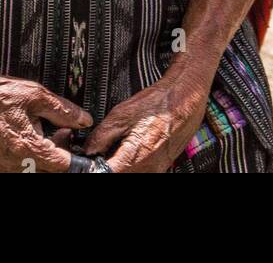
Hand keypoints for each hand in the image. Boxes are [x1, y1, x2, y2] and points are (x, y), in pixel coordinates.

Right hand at [0, 72, 91, 172]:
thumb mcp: (36, 96)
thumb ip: (63, 111)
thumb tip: (85, 120)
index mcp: (28, 149)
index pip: (63, 165)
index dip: (78, 156)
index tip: (84, 144)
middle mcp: (16, 165)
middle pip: (52, 172)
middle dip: (65, 156)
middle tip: (67, 132)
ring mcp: (7, 167)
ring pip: (39, 171)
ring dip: (51, 158)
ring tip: (54, 133)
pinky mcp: (2, 164)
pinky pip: (27, 169)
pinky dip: (38, 157)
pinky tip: (40, 136)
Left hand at [83, 68, 210, 172]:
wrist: (186, 98)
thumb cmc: (158, 103)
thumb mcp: (121, 115)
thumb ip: (100, 137)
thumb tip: (87, 152)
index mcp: (133, 160)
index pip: (103, 174)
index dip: (93, 167)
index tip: (90, 158)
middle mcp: (147, 171)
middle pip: (119, 174)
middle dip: (107, 166)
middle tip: (104, 150)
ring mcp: (157, 171)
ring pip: (130, 173)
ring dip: (120, 165)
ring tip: (119, 146)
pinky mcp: (163, 167)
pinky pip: (142, 171)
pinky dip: (132, 164)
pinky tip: (133, 147)